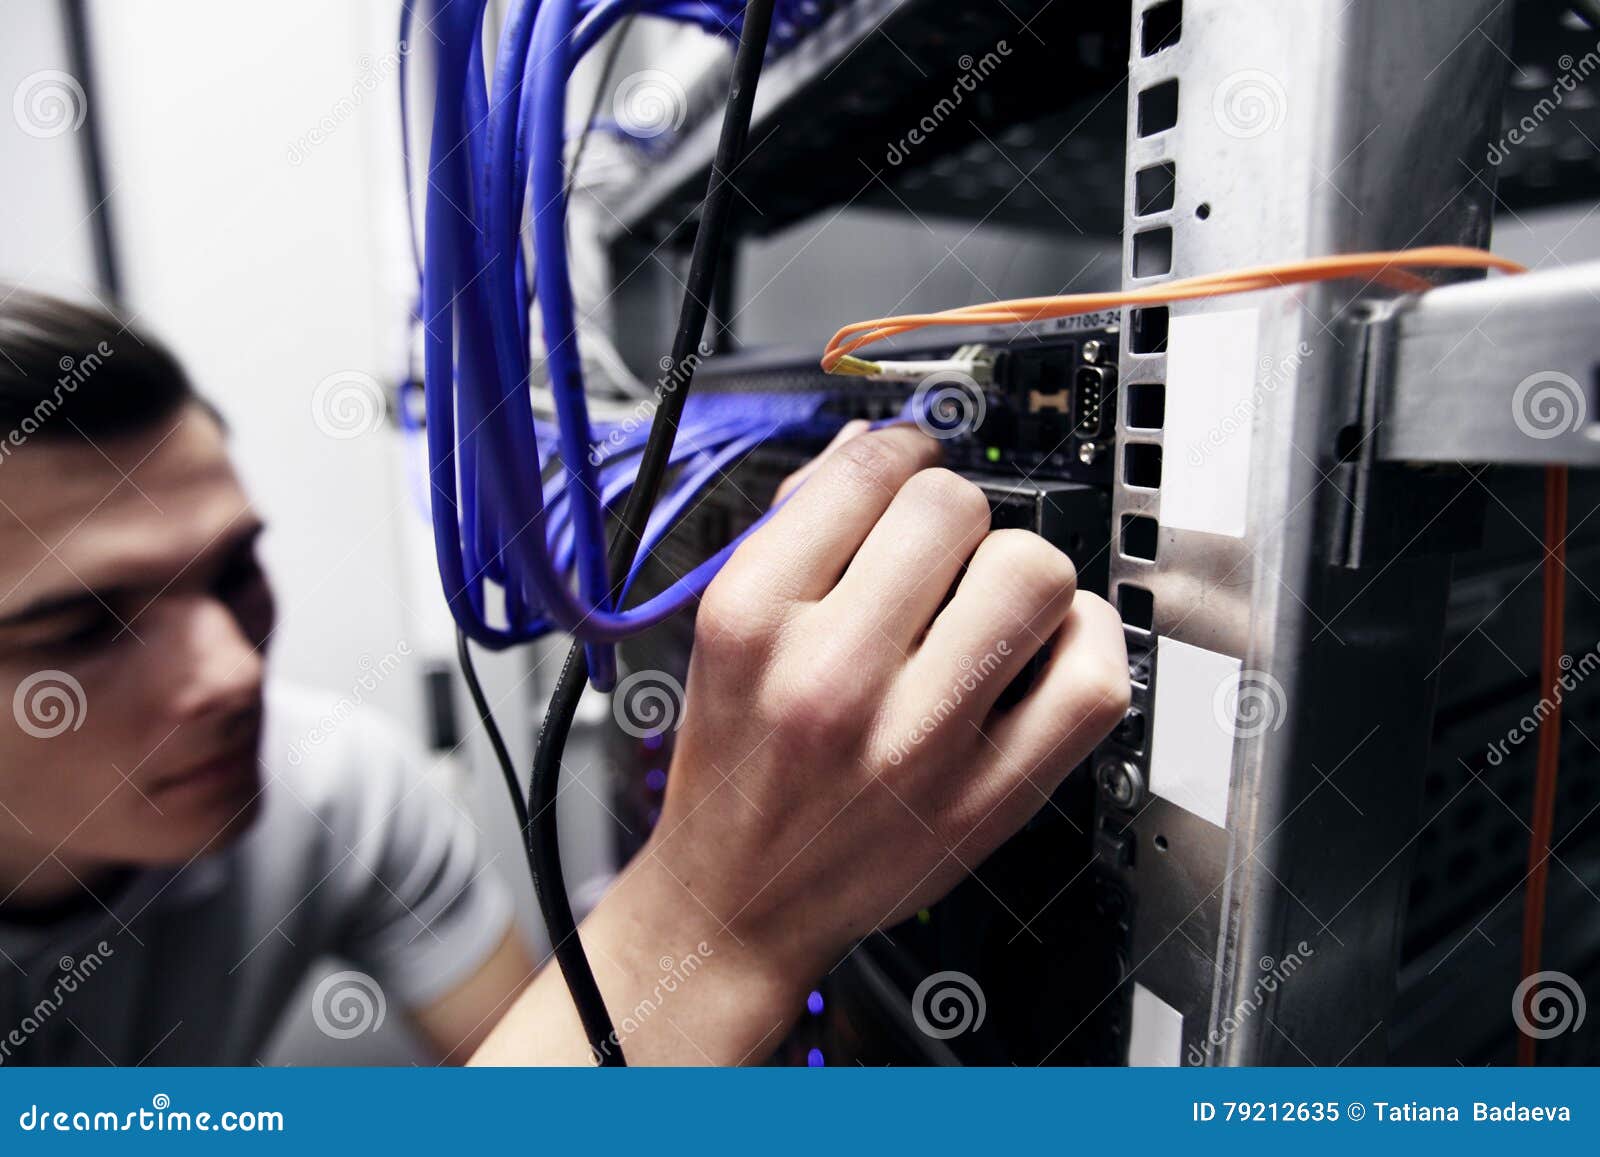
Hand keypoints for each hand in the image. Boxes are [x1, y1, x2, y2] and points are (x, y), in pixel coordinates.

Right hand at [473, 425, 1129, 1064]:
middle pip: (953, 508)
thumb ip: (794, 528)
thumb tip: (874, 446)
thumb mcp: (722, 634)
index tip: (910, 466)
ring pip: (1034, 573)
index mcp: (753, 619)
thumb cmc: (736, 768)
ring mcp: (918, 743)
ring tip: (989, 603)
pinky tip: (1039, 650)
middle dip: (953, 513)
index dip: (901, 450)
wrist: (742, 904)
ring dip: (1019, 570)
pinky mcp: (989, 798)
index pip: (866, 471)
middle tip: (940, 551)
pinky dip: (1084, 642)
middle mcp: (831, 677)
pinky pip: (1092, 678)